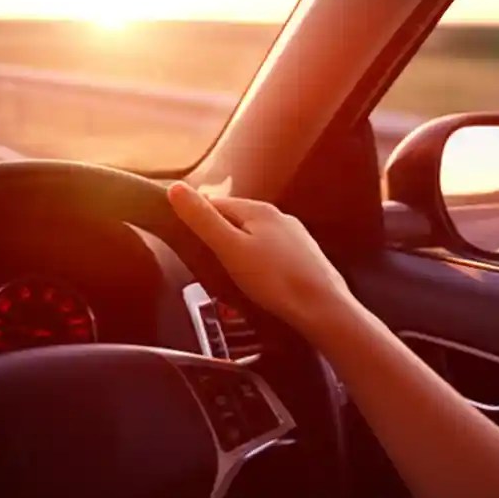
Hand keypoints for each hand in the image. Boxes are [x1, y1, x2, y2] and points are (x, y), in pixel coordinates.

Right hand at [168, 182, 358, 337]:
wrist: (323, 309)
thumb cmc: (274, 280)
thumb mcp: (230, 249)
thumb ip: (203, 220)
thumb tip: (175, 188)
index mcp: (259, 210)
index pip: (215, 203)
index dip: (196, 218)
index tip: (182, 237)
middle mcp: (279, 216)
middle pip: (237, 219)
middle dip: (218, 235)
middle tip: (202, 261)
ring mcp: (295, 236)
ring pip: (256, 236)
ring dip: (239, 249)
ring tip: (227, 274)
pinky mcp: (305, 257)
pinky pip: (272, 253)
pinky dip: (258, 262)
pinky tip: (257, 281)